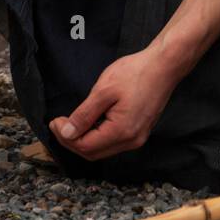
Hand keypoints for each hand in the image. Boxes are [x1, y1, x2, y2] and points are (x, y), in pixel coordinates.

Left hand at [49, 48, 178, 160]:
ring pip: (102, 150)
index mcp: (122, 132)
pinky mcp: (139, 131)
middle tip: (59, 124)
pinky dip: (97, 137)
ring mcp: (137, 138)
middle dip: (72, 141)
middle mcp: (131, 141)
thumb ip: (84, 115)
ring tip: (71, 123)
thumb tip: (68, 133)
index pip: (85, 146)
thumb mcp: (104, 91)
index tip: (55, 121)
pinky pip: (113, 142)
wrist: (164, 66)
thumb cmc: (136, 73)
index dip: (65, 137)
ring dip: (84, 140)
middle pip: (93, 153)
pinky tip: (89, 123)